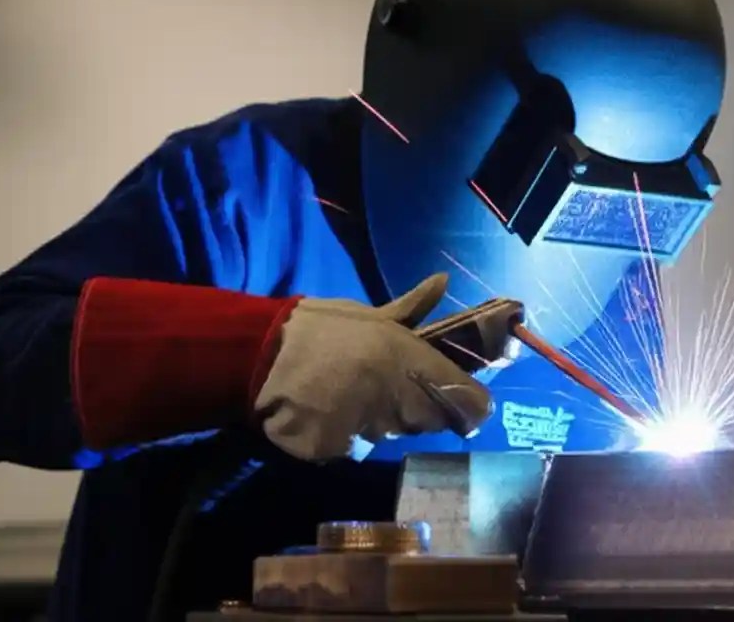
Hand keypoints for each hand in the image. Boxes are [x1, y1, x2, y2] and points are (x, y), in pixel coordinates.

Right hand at [253, 273, 492, 462]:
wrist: (261, 354)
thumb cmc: (321, 329)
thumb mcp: (371, 315)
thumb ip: (413, 308)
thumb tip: (442, 280)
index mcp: (416, 365)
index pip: (472, 405)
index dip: (469, 403)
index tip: (463, 398)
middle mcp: (400, 403)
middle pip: (429, 421)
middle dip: (418, 408)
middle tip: (388, 386)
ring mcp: (370, 432)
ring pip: (391, 434)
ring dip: (380, 419)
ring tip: (350, 394)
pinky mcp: (339, 452)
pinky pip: (353, 448)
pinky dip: (344, 435)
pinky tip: (327, 412)